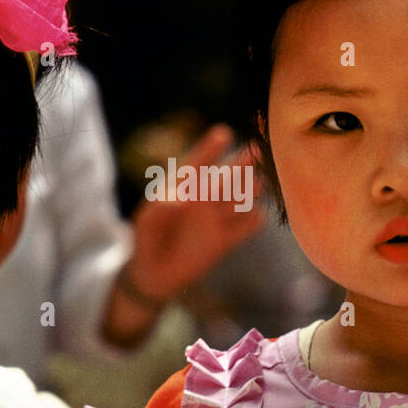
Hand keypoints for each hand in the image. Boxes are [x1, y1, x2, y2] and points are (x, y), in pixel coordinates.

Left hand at [125, 123, 265, 302]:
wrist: (153, 275)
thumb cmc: (146, 242)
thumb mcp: (146, 224)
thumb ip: (160, 210)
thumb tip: (184, 199)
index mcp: (182, 189)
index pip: (197, 165)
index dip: (210, 149)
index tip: (223, 133)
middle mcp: (203, 200)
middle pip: (226, 177)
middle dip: (242, 163)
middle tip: (259, 149)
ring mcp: (216, 219)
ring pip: (239, 198)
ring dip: (251, 188)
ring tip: (262, 179)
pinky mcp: (224, 241)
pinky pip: (244, 227)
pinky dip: (253, 221)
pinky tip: (260, 215)